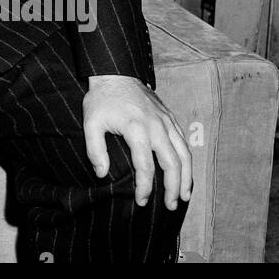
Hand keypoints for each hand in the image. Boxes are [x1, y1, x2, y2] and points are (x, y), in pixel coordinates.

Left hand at [83, 74, 192, 210]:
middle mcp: (156, 126)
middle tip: (170, 206)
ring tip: (184, 197)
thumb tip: (102, 174)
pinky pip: (184, 142)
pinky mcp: (170, 118)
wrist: (115, 72)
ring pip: (184, 154)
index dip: (145, 187)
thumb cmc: (102, 99)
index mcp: (136, 129)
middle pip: (172, 163)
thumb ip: (95, 149)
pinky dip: (187, 161)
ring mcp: (166, 121)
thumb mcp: (91, 122)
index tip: (142, 201)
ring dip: (186, 178)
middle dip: (173, 188)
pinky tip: (185, 173)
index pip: (145, 166)